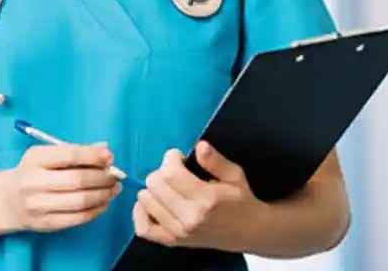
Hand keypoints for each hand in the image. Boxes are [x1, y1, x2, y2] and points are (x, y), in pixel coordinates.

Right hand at [2, 143, 122, 232]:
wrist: (10, 201)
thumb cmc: (34, 172)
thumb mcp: (46, 156)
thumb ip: (74, 151)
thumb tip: (104, 149)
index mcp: (35, 159)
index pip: (68, 155)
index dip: (92, 155)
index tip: (109, 156)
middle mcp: (34, 182)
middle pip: (77, 180)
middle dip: (102, 177)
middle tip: (115, 176)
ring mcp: (40, 205)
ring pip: (81, 200)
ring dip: (104, 194)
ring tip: (113, 188)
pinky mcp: (47, 224)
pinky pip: (79, 218)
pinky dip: (97, 210)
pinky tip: (103, 202)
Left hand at [132, 141, 266, 250]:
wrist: (248, 232)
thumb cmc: (240, 200)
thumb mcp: (235, 175)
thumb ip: (216, 161)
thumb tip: (199, 146)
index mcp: (206, 200)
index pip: (171, 173)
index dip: (171, 158)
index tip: (179, 157)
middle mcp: (189, 218)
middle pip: (155, 184)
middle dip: (162, 171)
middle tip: (175, 172)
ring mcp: (178, 232)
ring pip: (145, 200)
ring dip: (153, 188)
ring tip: (167, 186)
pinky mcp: (172, 241)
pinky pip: (143, 228)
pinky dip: (140, 212)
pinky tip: (149, 202)